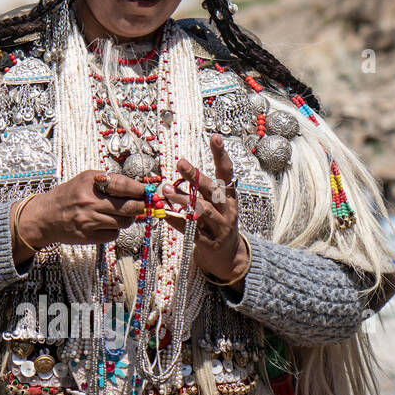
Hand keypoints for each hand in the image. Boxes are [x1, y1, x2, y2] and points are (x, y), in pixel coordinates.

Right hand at [11, 169, 147, 262]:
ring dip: (128, 219)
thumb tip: (137, 189)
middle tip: (143, 206)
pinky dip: (114, 230)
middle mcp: (90, 201)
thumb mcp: (85, 180)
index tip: (146, 192)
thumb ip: (109, 182)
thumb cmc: (69, 196)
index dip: (140, 190)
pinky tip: (106, 224)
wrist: (45, 216)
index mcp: (91, 182)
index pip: (124, 185)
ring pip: (124, 223)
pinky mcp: (89, 236)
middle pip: (129, 207)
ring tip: (122, 215)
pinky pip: (114, 235)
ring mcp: (89, 220)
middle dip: (140, 207)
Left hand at [161, 135, 248, 283]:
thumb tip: (176, 176)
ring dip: (184, 199)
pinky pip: (191, 230)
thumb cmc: (217, 225)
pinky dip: (177, 221)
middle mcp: (228, 210)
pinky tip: (165, 215)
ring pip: (203, 210)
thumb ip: (199, 192)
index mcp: (229, 197)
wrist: (228, 257)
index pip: (227, 172)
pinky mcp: (209, 243)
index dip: (221, 155)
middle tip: (180, 163)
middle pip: (213, 189)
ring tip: (167, 190)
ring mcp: (220, 227)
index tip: (215, 137)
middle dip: (196, 175)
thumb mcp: (215, 206)